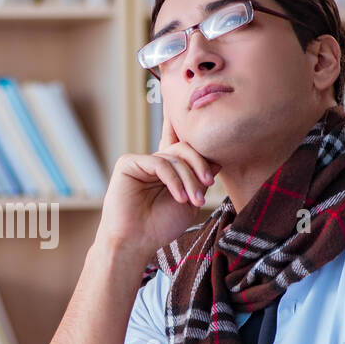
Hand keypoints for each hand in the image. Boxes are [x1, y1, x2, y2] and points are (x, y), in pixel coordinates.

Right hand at [95, 112, 220, 260]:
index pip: (181, 142)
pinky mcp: (128, 163)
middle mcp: (155, 161)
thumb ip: (199, 178)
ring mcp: (141, 161)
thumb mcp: (190, 200)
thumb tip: (216, 158)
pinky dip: (173, 179)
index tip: (192, 101)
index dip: (184, 123)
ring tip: (194, 199)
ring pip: (175, 157)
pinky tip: (179, 196)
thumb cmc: (160, 226)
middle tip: (207, 184)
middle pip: (185, 148)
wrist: (136, 242)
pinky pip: (159, 163)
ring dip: (189, 178)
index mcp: (169, 169)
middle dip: (200, 165)